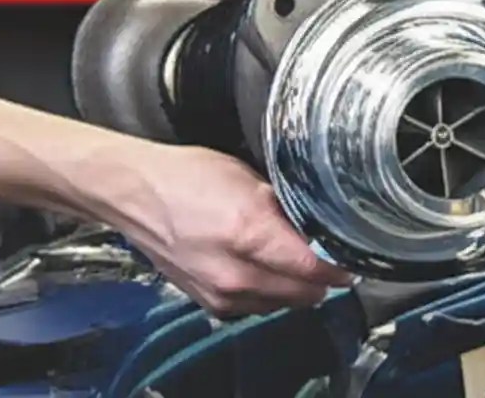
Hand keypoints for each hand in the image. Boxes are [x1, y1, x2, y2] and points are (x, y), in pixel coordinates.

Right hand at [112, 145, 352, 316]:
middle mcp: (236, 272)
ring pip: (284, 304)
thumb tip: (315, 227)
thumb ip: (283, 207)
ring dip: (295, 288)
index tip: (351, 256)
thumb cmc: (185, 177)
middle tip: (325, 255)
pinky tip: (261, 267)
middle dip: (321, 278)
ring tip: (289, 258)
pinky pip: (257, 307)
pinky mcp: (209, 303)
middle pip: (305, 294)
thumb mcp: (245, 178)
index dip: (339, 264)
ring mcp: (221, 293)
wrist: (134, 195)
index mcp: (249, 232)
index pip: (315, 268)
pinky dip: (267, 292)